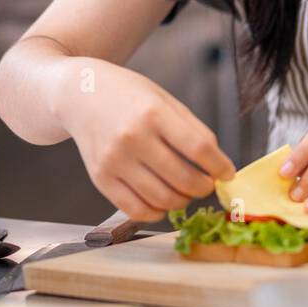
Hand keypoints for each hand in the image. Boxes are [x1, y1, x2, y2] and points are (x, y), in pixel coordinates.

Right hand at [57, 60, 234, 220]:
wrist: (79, 94)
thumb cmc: (128, 95)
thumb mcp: (163, 99)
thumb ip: (191, 129)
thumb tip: (217, 164)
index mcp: (153, 113)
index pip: (199, 148)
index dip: (220, 166)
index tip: (227, 173)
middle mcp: (132, 138)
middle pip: (184, 179)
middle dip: (204, 187)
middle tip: (207, 184)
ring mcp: (114, 161)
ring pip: (162, 200)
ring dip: (183, 201)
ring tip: (186, 191)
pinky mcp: (100, 178)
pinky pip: (136, 209)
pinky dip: (157, 212)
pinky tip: (163, 202)